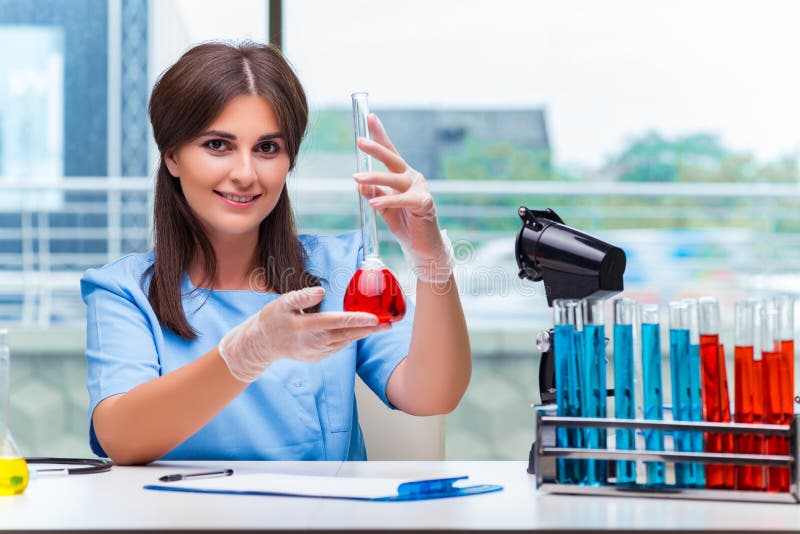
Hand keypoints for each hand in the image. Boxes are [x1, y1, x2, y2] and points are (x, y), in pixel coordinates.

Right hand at [218, 286, 387, 382]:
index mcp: (305, 327)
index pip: (335, 322)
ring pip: (345, 343)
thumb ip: (302, 296)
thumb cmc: (273, 319)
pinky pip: (338, 348)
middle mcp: (313, 343)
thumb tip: (321, 291)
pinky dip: (351, 340)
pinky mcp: (318, 358)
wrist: (262, 344)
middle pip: (346, 335)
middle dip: (369, 330)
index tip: (374, 319)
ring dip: (363, 335)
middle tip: (388, 324)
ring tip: (381, 327)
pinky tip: (362, 332)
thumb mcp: (282, 303)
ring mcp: (316, 353)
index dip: (356, 320)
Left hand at [354, 114, 453, 282]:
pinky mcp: (424, 203)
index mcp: (402, 175)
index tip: (370, 117)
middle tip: (359, 141)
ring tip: (357, 178)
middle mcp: (412, 178)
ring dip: (374, 178)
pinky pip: (402, 200)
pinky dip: (387, 200)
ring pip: (395, 179)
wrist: (421, 247)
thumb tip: (358, 182)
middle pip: (393, 159)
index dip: (380, 135)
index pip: (390, 152)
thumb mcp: (382, 206)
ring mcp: (420, 189)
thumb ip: (372, 192)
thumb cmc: (404, 224)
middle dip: (376, 149)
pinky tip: (374, 202)